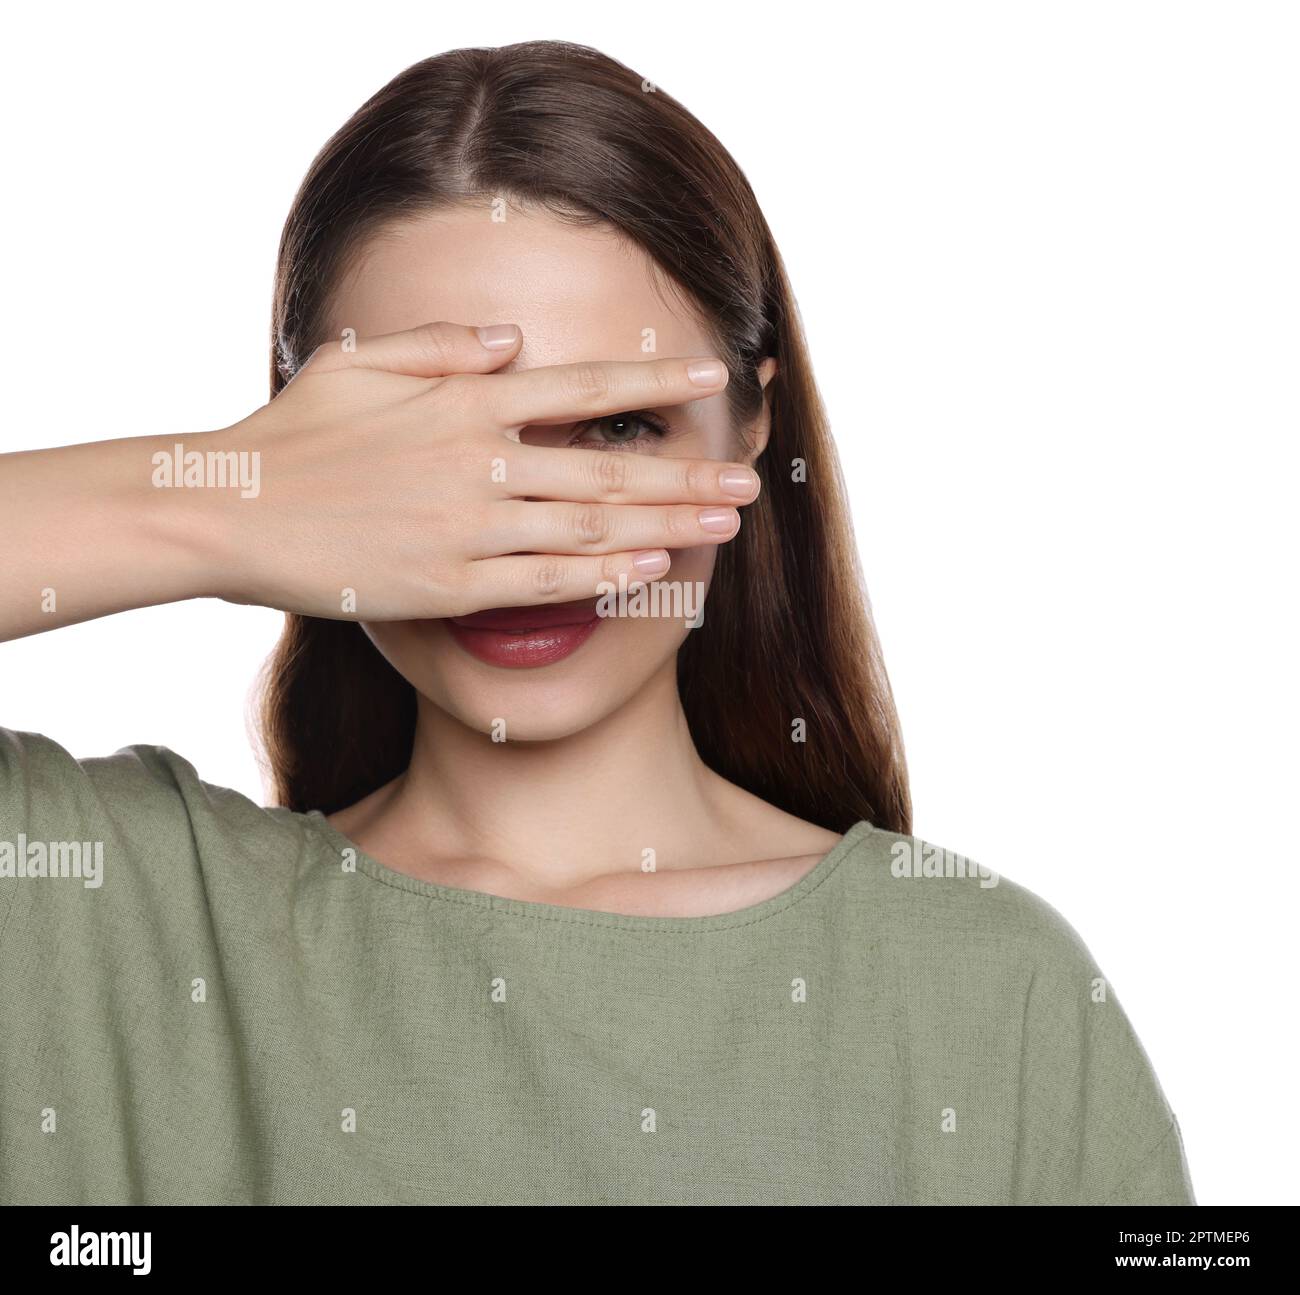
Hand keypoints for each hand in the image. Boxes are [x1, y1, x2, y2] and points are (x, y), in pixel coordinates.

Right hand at [198, 321, 760, 620]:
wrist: (233, 512)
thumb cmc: (293, 434)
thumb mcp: (360, 363)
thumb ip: (442, 348)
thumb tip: (514, 341)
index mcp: (463, 403)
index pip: (582, 389)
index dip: (654, 387)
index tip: (712, 383)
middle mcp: (480, 463)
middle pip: (608, 471)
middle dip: (688, 475)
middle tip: (748, 482)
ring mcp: (470, 528)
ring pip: (592, 531)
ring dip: (668, 528)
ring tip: (725, 527)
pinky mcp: (451, 586)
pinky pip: (547, 584)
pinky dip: (606, 577)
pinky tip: (653, 570)